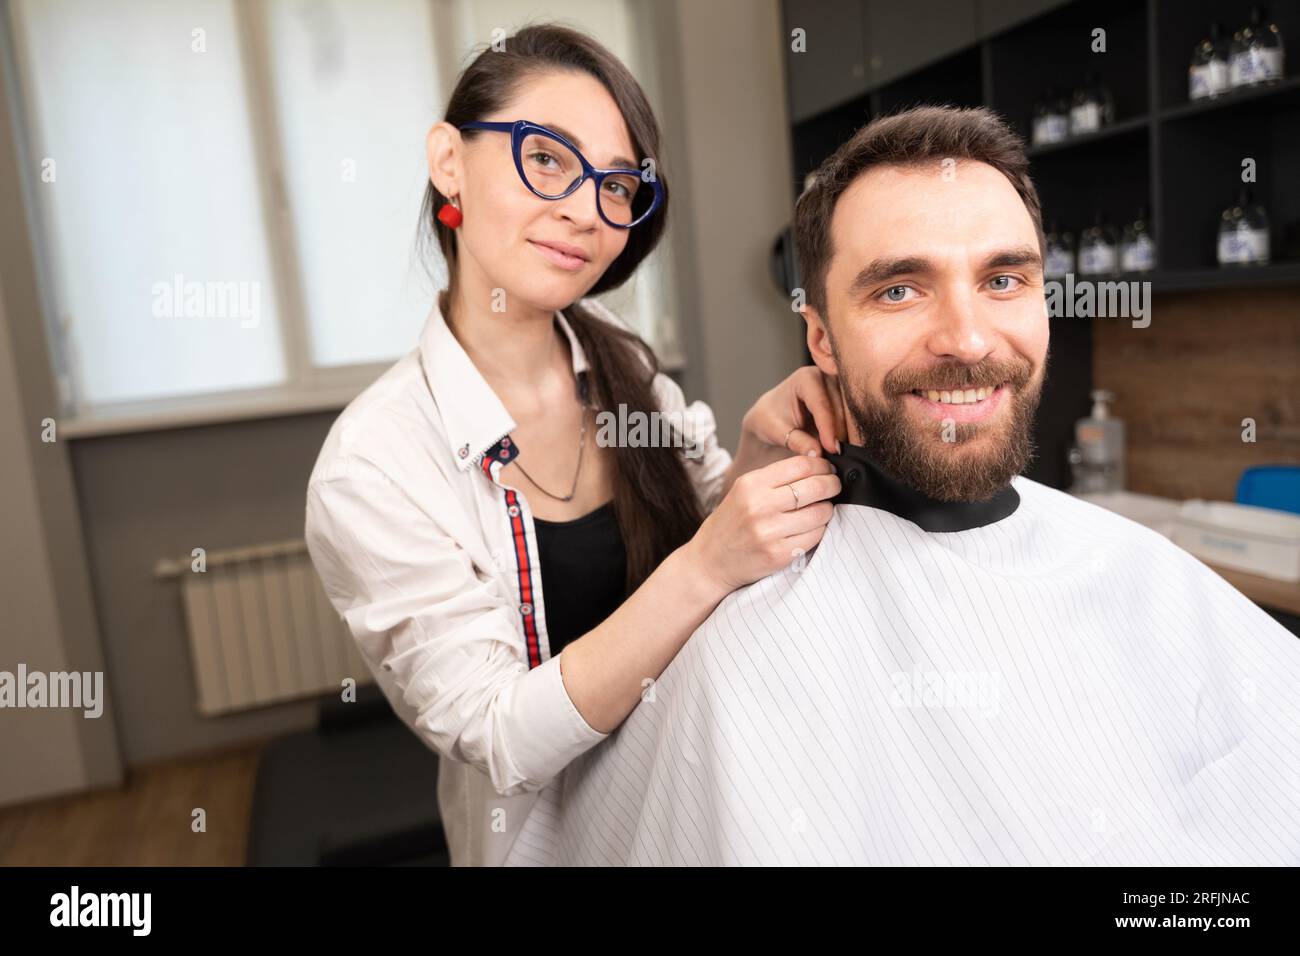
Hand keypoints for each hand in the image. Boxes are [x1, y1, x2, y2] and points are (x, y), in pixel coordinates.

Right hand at [683, 453, 840, 595]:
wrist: (711, 560)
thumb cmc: (731, 523)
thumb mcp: (743, 491)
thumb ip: (775, 479)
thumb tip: (817, 467)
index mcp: (751, 484)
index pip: (801, 465)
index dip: (822, 465)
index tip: (828, 470)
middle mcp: (760, 506)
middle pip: (815, 487)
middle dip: (832, 485)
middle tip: (834, 487)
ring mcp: (770, 532)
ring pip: (820, 513)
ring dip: (827, 510)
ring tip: (821, 509)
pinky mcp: (779, 554)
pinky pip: (815, 536)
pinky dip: (819, 530)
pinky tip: (812, 528)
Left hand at [743, 365, 847, 457]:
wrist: (771, 415)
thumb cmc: (770, 419)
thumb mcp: (777, 432)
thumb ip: (798, 442)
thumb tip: (818, 453)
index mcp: (805, 378)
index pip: (822, 404)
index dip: (828, 429)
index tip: (832, 449)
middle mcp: (825, 375)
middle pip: (841, 407)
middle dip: (839, 433)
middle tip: (835, 454)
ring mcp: (838, 384)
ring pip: (851, 412)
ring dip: (846, 433)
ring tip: (835, 451)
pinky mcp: (845, 396)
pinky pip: (854, 416)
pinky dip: (848, 431)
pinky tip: (840, 444)